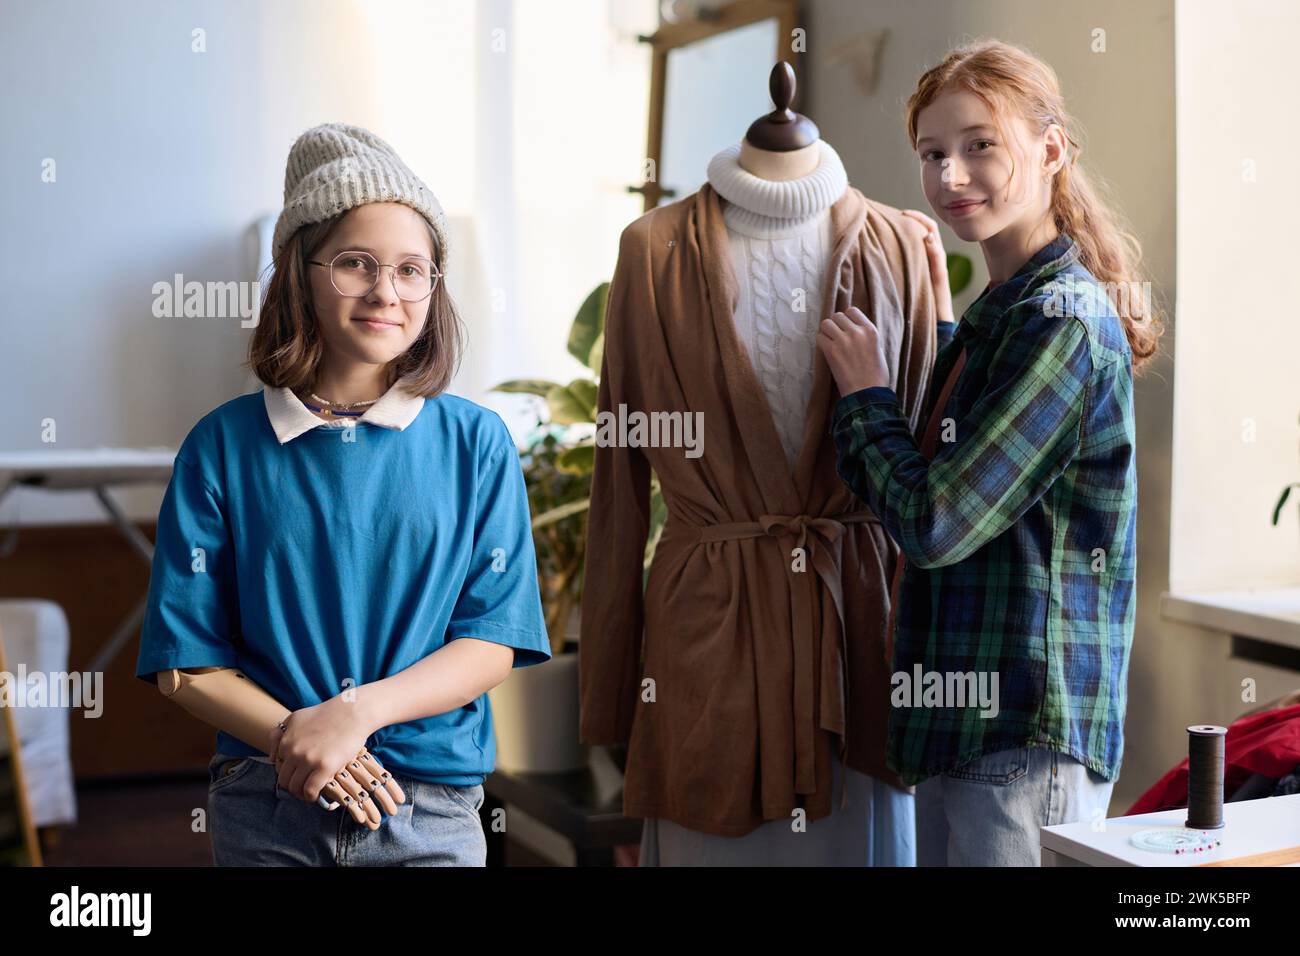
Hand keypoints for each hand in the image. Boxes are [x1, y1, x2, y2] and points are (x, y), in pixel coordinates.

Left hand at [269, 694, 378, 805]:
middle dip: (292, 785)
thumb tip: (272, 758)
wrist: (352, 712)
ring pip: (295, 788)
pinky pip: (310, 791)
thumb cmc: (328, 714)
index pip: (278, 767)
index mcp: (286, 740)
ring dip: (301, 793)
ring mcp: (308, 759)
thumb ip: (280, 734)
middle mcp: (293, 750)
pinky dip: (311, 796)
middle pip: (284, 780)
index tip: (298, 774)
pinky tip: (316, 795)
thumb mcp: (297, 718)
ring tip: (309, 792)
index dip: (289, 772)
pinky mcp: (324, 766)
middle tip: (303, 786)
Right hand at [318, 748, 406, 829]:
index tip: (401, 800)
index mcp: (361, 758)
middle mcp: (354, 766)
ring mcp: (343, 774)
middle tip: (393, 813)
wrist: (309, 745)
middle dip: (385, 800)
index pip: (382, 774)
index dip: (393, 787)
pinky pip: (346, 799)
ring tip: (377, 823)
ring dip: (371, 810)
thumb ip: (358, 765)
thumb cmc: (329, 749)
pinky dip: (355, 809)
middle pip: (375, 786)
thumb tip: (370, 780)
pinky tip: (361, 819)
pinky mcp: (330, 782)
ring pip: (362, 795)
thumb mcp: (346, 753)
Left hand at [817, 307, 890, 395]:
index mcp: (871, 330)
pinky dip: (821, 343)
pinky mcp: (832, 351)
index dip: (846, 318)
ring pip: (826, 324)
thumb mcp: (878, 350)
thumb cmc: (876, 376)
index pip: (852, 311)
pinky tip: (826, 351)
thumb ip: (866, 337)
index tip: (845, 328)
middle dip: (835, 325)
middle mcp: (857, 332)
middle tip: (836, 337)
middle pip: (837, 316)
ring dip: (826, 332)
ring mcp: (843, 340)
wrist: (867, 393)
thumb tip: (854, 330)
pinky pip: (819, 337)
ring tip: (830, 342)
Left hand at [901, 209, 954, 324]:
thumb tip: (880, 255)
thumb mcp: (905, 280)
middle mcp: (934, 258)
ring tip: (913, 219)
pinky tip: (927, 239)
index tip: (899, 213)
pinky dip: (934, 248)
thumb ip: (900, 266)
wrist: (933, 321)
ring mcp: (939, 267)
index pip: (923, 231)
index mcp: (925, 257)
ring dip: (926, 227)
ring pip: (936, 241)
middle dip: (919, 219)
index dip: (914, 220)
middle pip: (930, 230)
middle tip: (903, 213)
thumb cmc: (916, 302)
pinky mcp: (941, 277)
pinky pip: (939, 260)